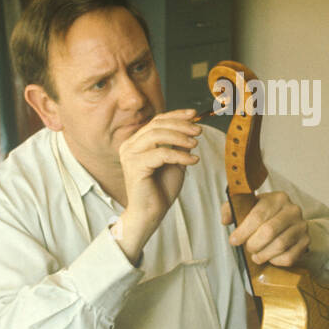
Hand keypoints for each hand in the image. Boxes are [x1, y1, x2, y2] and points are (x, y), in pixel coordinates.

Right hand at [116, 109, 201, 256]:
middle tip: (199, 131)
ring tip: (196, 143)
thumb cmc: (161, 190)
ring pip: (157, 135)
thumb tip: (191, 128)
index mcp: (136, 142)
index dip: (176, 115)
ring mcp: (130, 155)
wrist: (150, 214)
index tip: (194, 114)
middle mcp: (129, 146)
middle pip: (157, 125)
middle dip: (181, 125)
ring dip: (180, 137)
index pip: (157, 121)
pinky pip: (161, 153)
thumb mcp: (175, 162)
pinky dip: (180, 155)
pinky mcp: (135, 166)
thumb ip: (179, 145)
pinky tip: (193, 161)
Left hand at [221, 191, 309, 266]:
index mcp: (278, 198)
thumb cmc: (266, 215)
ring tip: (256, 255)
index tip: (233, 240)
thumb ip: (232, 209)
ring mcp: (302, 226)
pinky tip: (270, 256)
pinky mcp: (305, 241)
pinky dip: (276, 261)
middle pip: (269, 231)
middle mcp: (293, 210)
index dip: (243, 231)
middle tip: (248, 248)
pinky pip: (289, 257)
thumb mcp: (249, 206)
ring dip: (263, 254)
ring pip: (279, 245)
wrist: (289, 221)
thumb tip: (225, 220)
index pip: (258, 215)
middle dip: (253, 244)